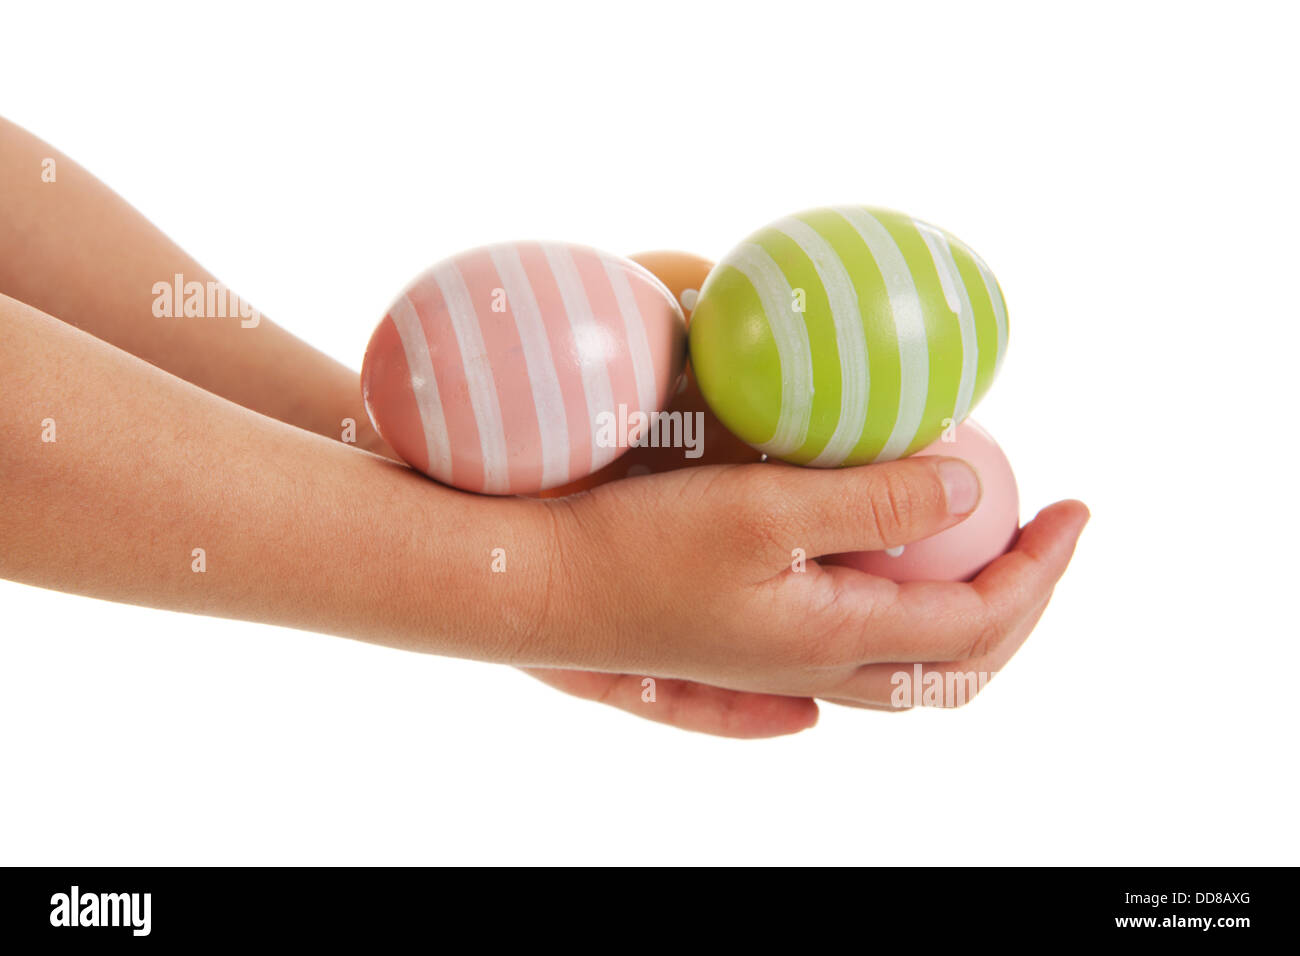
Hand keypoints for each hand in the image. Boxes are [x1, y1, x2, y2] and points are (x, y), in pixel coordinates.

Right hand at [515, 457, 1085, 731]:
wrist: (541, 589)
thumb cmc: (642, 546)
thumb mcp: (766, 509)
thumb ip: (875, 500)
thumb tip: (974, 493)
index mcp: (837, 638)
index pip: (981, 619)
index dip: (1042, 569)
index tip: (1075, 507)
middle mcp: (820, 667)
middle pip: (960, 662)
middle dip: (1023, 601)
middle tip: (1046, 535)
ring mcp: (783, 665)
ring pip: (911, 666)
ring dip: (969, 616)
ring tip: (986, 556)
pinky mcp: (750, 646)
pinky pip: (860, 654)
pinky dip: (906, 623)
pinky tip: (889, 586)